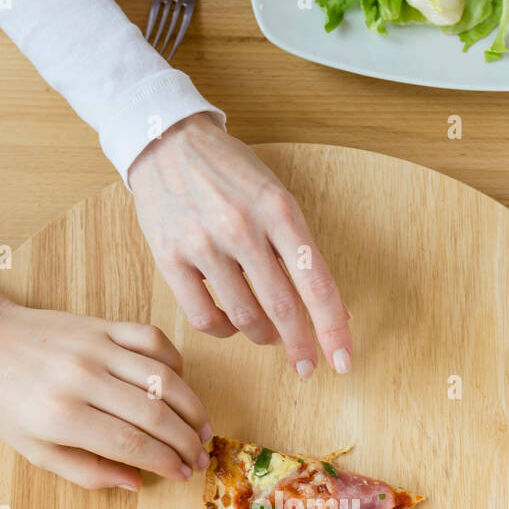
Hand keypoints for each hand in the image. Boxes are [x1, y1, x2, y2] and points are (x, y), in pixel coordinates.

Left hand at [0, 292, 211, 488]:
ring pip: (162, 378)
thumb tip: (136, 483)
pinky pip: (151, 339)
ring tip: (203, 429)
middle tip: (201, 458)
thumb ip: (86, 471)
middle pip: (155, 415)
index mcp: (62, 416)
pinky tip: (179, 385)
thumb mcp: (34, 450)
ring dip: (192, 407)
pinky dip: (174, 362)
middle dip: (187, 442)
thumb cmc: (3, 401)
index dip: (167, 463)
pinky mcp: (100, 324)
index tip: (184, 474)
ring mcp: (94, 347)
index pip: (133, 444)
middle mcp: (82, 379)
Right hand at [128, 115, 352, 379]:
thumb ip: (301, 252)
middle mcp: (242, 227)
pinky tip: (230, 323)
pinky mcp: (170, 258)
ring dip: (263, 336)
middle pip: (283, 308)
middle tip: (307, 366)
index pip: (316, 282)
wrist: (165, 141)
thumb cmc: (230, 173)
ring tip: (268, 334)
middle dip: (300, 346)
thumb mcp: (275, 198)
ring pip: (244, 317)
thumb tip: (334, 310)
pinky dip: (224, 330)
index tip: (343, 360)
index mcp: (278, 209)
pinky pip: (203, 317)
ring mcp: (203, 244)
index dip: (333, 328)